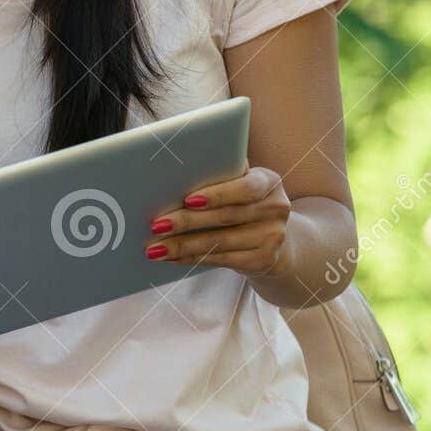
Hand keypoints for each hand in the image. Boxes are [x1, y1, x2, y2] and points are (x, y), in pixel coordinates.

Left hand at [145, 165, 292, 275]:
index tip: (187, 200)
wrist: (272, 237)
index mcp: (269, 182)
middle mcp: (276, 209)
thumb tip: (176, 170)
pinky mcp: (263, 260)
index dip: (217, 194)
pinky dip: (193, 258)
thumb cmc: (242, 202)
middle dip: (186, 222)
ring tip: (155, 248)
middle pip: (225, 217)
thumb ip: (220, 176)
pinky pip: (221, 260)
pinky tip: (172, 257)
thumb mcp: (240, 184)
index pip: (245, 187)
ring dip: (183, 245)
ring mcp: (272, 237)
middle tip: (156, 226)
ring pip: (219, 242)